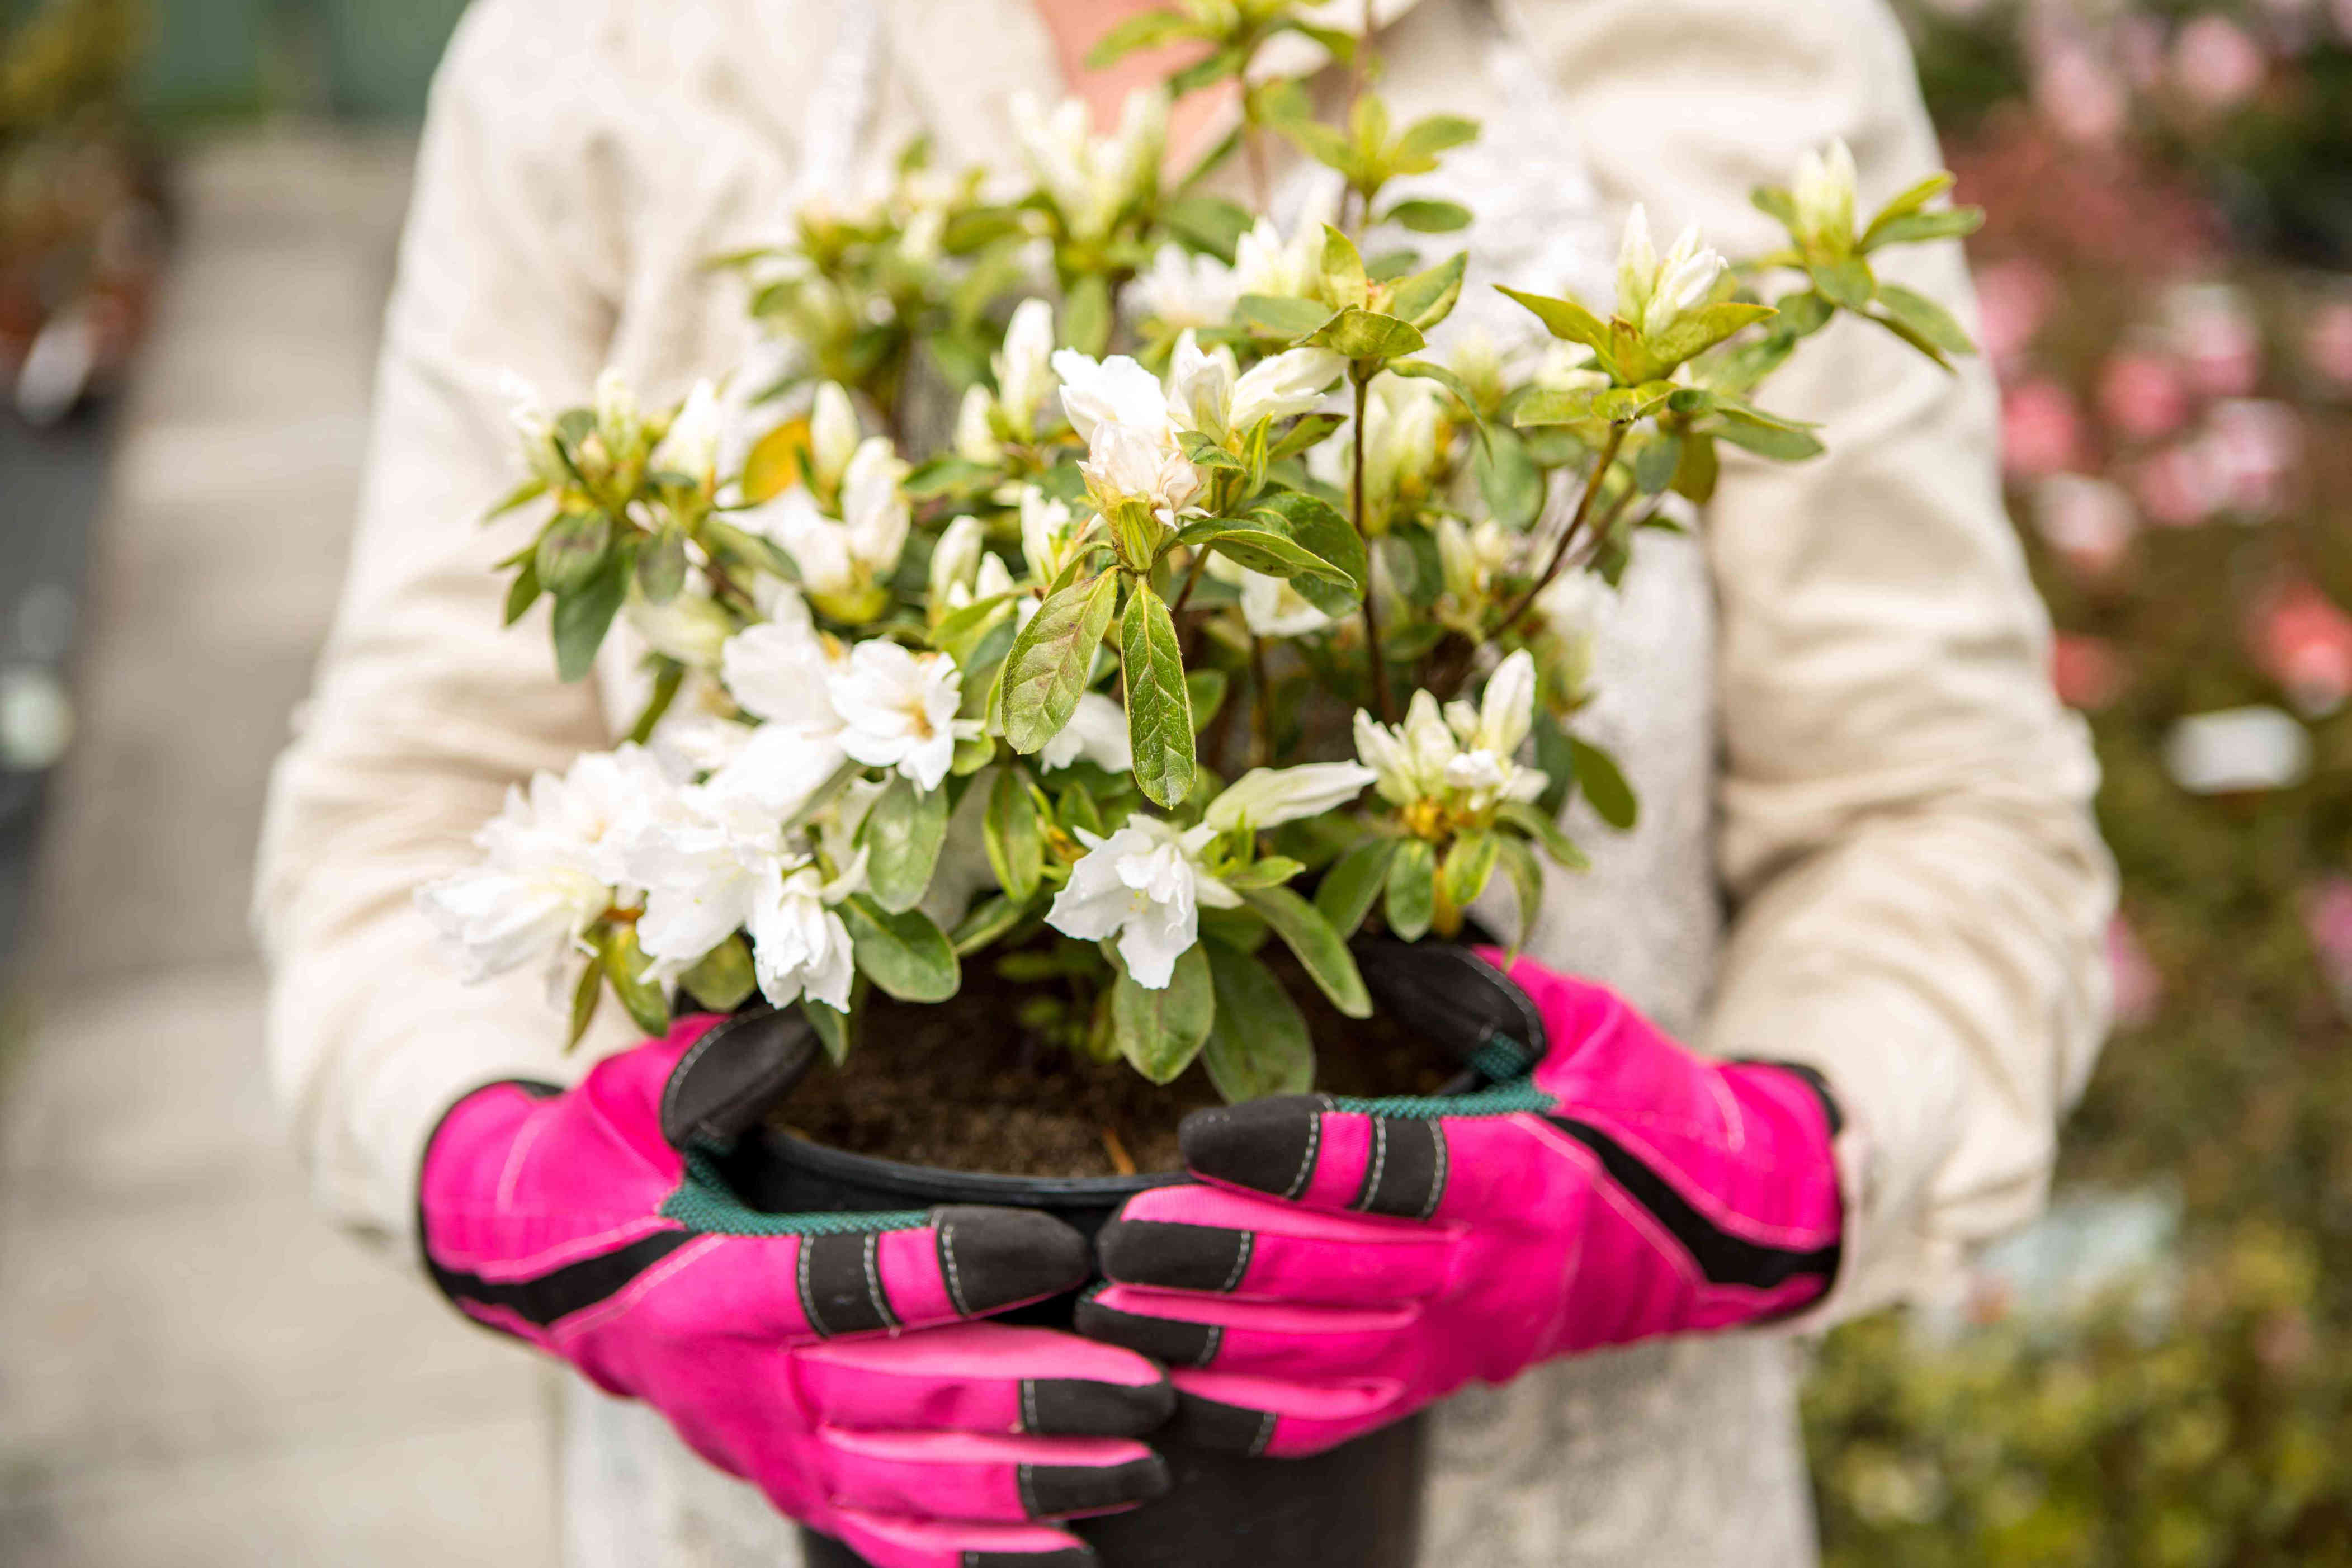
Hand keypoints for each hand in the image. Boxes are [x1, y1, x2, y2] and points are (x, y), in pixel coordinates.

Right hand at [420, 1010, 1172, 1567]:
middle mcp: (744, 1385)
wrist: (546, 1276)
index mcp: (713, 1284)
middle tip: (1142, 1386)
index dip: (955, 1270)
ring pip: (914, 1488)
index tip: (1062, 1247)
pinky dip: (975, 1561)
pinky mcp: (792, 1490)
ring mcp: (773, 1452)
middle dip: (1033, 1398)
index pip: (846, 1284)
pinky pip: (889, 1546)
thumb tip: (799, 1026)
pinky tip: (1068, 1553)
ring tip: (1137, 1464)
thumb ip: (719, 1066)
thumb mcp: (641, 1095)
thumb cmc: (613, 1169)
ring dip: (1030, 1483)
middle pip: (904, 1401)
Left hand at [1073, 948, 1842, 1457]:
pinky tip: (1177, 1389)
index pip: (1394, 1171)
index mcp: (1524, 1172)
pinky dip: (1254, 1415)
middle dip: (1219, 1257)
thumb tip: (1371, 941)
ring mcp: (1465, 1337)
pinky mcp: (1446, 1378)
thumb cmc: (1638, 1108)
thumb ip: (1477, 983)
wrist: (1720, 1233)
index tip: (1202, 1135)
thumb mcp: (1580, 1022)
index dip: (1293, 1158)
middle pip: (1337, 1274)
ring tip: (1118, 1311)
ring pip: (1322, 1358)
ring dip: (1213, 1340)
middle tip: (1123, 1236)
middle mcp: (1490, 1269)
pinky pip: (1341, 1417)